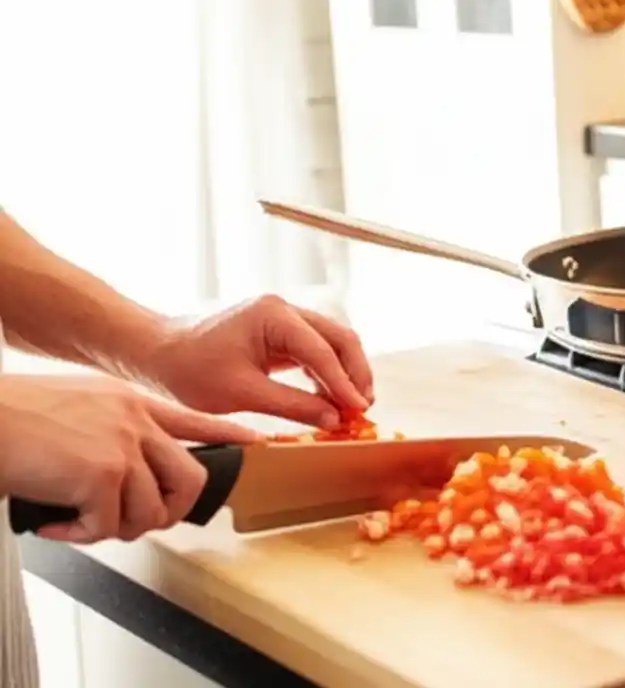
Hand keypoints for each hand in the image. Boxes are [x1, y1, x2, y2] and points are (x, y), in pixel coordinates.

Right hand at [0, 374, 261, 542]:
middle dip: (171, 512)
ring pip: (150, 510)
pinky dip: (81, 535)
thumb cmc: (12, 418)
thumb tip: (124, 479)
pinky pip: (109, 526)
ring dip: (114, 528)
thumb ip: (112, 433)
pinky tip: (55, 524)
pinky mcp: (102, 473)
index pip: (195, 419)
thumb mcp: (77, 408)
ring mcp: (122, 445)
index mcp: (130, 402)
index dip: (228, 436)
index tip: (255, 444)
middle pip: (191, 477)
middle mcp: (135, 420)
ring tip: (80, 522)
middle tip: (138, 521)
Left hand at [144, 295, 373, 429]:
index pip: (323, 351)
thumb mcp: (241, 393)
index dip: (345, 382)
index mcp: (274, 315)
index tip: (360, 410)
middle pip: (339, 338)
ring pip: (332, 343)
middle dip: (355, 373)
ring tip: (352, 406)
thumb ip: (293, 405)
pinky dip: (326, 373)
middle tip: (363, 408)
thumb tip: (333, 420)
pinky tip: (330, 398)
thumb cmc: (188, 368)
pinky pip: (314, 350)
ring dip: (345, 373)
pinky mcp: (277, 332)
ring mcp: (282, 318)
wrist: (154, 351)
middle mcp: (284, 309)